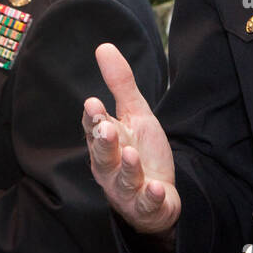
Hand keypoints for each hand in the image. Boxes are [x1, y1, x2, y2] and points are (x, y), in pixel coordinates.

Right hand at [82, 43, 180, 235]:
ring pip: (123, 180)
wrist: (159, 195)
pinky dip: (151, 197)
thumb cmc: (142, 151)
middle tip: (106, 128)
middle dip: (104, 143)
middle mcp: (111, 167)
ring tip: (132, 155)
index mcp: (105, 142)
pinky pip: (146, 204)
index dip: (94, 118)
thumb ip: (120, 84)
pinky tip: (157, 188)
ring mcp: (127, 189)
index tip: (94, 103)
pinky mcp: (145, 206)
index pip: (95, 128)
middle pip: (104, 155)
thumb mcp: (135, 114)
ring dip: (128, 168)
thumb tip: (103, 47)